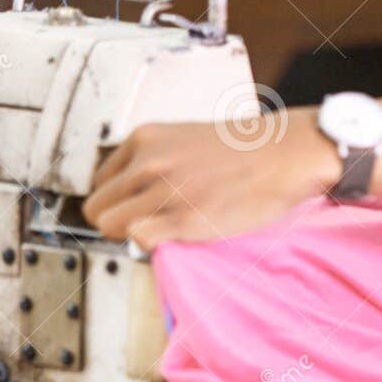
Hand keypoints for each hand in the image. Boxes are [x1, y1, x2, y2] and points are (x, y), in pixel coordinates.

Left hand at [83, 107, 337, 249]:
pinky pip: (139, 240)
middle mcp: (149, 162)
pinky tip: (178, 233)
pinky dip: (152, 243)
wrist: (284, 154)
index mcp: (145, 138)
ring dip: (134, 233)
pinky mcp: (185, 219)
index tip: (138, 206)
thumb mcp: (182, 138)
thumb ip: (151, 159)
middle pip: (97, 208)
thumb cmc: (240, 150)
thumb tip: (126, 195)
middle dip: (118, 219)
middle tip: (149, 221)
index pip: (99, 182)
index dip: (118, 199)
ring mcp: (166, 191)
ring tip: (166, 227)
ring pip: (110, 226)